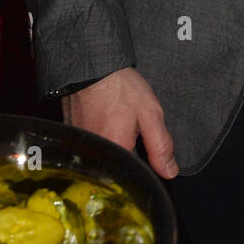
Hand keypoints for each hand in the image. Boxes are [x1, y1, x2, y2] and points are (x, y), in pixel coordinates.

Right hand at [62, 66, 178, 179]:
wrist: (92, 69)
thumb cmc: (120, 88)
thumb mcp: (151, 113)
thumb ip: (160, 145)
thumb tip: (169, 171)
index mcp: (116, 152)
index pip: (134, 175)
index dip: (145, 167)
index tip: (147, 148)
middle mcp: (94, 155)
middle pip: (117, 168)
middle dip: (129, 153)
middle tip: (130, 126)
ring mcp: (81, 148)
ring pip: (104, 158)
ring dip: (114, 145)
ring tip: (117, 122)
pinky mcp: (73, 139)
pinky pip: (92, 148)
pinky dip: (101, 139)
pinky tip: (106, 122)